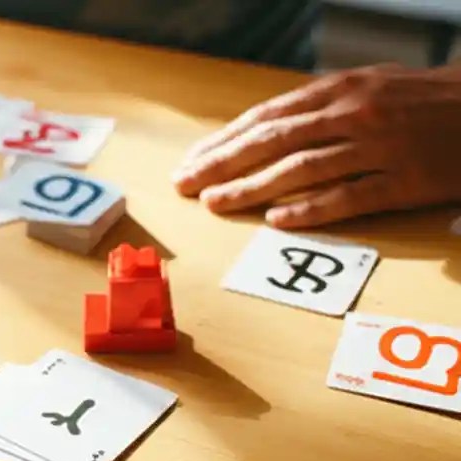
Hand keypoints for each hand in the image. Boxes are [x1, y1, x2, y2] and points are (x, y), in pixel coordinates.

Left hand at [173, 65, 460, 229]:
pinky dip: (310, 209)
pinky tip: (276, 221)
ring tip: (214, 203)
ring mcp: (381, 147)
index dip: (225, 140)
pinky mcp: (406, 180)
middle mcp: (355, 114)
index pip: (268, 116)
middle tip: (184, 184)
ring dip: (251, 187)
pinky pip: (350, 196)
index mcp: (343, 89)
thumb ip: (324, 105)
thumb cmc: (430, 100)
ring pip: (301, 169)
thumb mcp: (374, 86)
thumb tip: (269, 127)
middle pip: (273, 140)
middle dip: (222, 163)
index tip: (193, 159)